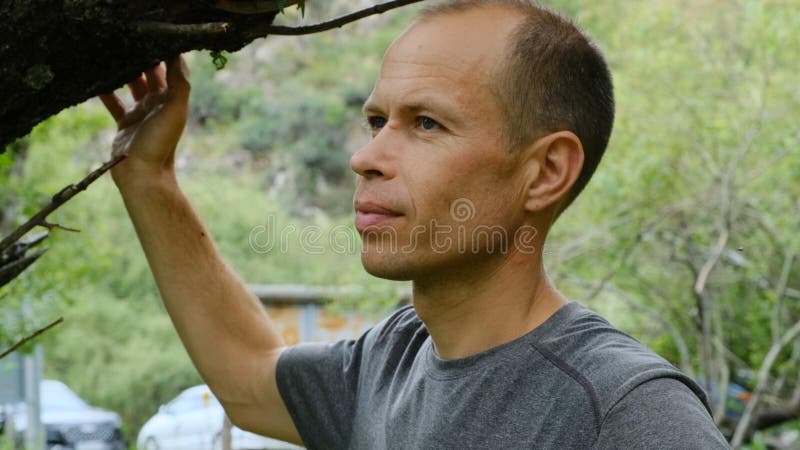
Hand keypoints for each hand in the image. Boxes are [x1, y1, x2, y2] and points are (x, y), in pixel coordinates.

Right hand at [99, 56, 190, 186]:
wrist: (143, 176)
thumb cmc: (160, 145)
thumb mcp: (175, 111)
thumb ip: (179, 84)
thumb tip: (178, 55)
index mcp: (172, 100)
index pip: (168, 70)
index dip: (161, 54)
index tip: (149, 40)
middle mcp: (158, 106)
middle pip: (149, 75)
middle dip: (140, 60)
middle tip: (125, 44)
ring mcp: (141, 114)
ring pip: (132, 86)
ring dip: (123, 72)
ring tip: (110, 55)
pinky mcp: (124, 124)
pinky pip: (114, 103)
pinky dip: (106, 92)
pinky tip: (96, 81)